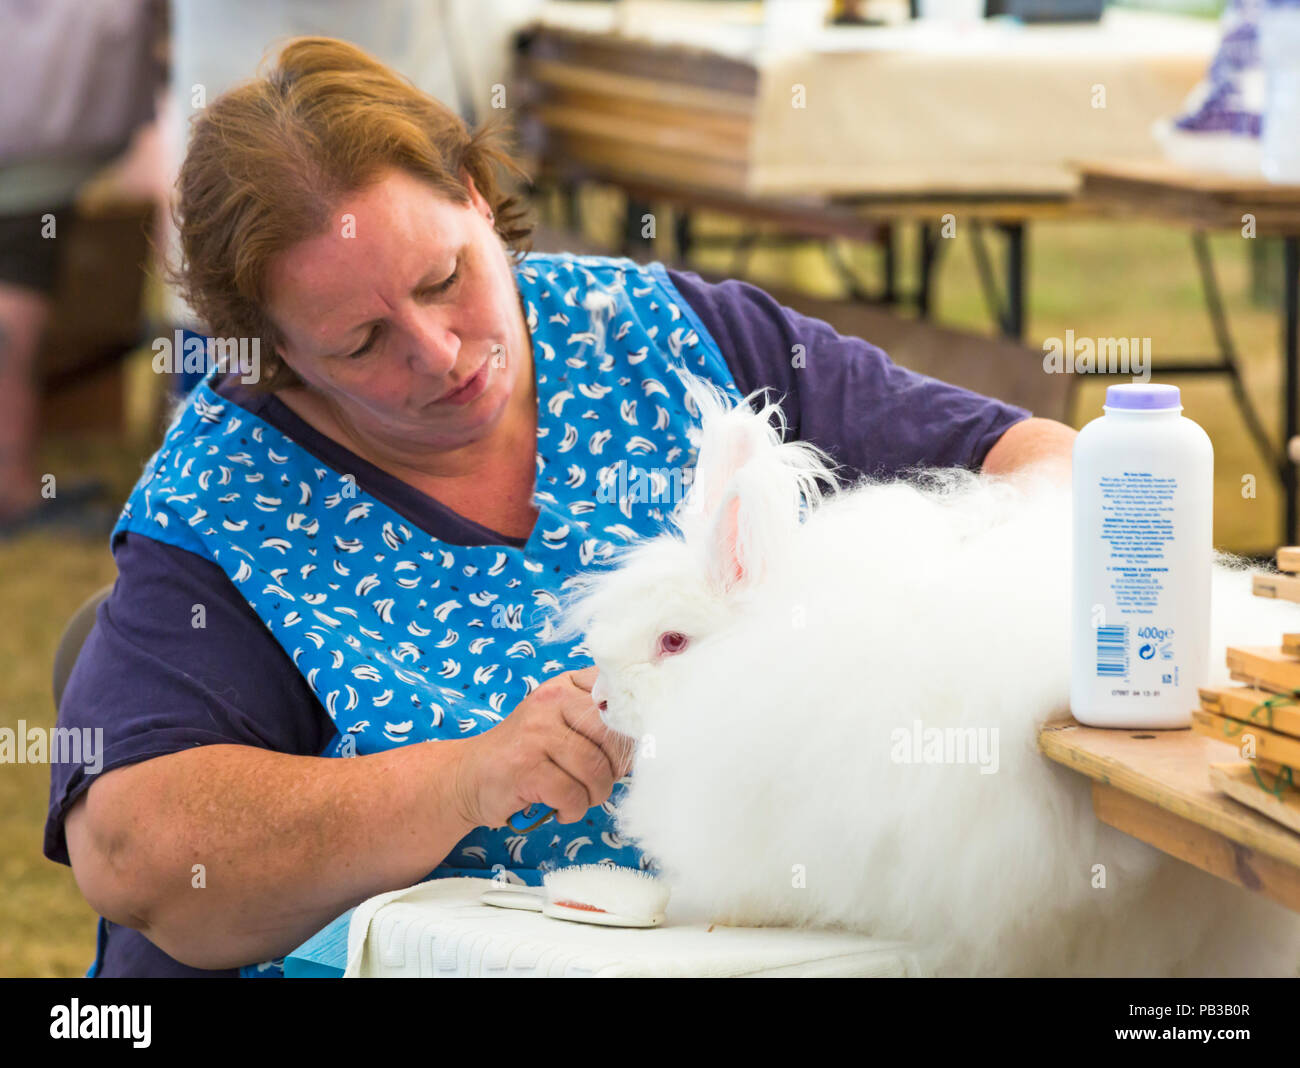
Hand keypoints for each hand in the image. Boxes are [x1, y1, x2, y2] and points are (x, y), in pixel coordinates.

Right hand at [450, 667, 634, 828]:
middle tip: (599, 781)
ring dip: (593, 795)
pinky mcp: (525, 765)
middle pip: (612, 737)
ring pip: (595, 770)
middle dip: (614, 769)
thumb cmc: (527, 753)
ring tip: (576, 796)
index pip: (618, 695)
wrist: (469, 776)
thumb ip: (596, 720)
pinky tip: (559, 807)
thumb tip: (647, 740)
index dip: (630, 729)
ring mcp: (536, 731)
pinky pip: (572, 794)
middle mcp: (551, 699)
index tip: (625, 751)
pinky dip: (572, 810)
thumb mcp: (560, 722)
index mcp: (566, 684)